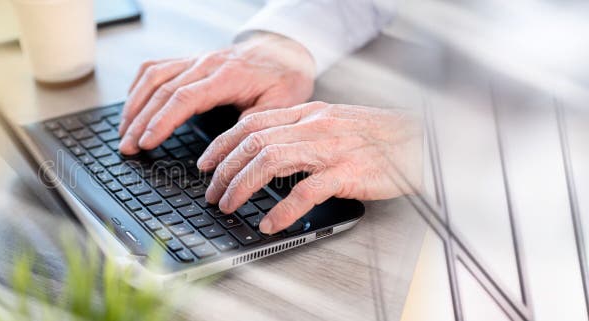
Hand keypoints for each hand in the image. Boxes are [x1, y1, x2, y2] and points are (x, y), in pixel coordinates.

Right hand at [118, 32, 315, 154]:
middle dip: (139, 120)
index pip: (184, 97)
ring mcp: (195, 60)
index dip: (162, 121)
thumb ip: (254, 124)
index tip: (146, 141)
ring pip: (153, 77)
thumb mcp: (281, 104)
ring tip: (123, 132)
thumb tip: (230, 148)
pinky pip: (155, 68)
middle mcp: (206, 64)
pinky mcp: (189, 61)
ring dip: (134, 106)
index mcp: (227, 75)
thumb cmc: (284, 79)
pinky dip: (138, 87)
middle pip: (162, 89)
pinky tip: (131, 106)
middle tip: (127, 147)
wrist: (285, 51)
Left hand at [197, 102, 421, 233]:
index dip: (222, 143)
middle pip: (253, 142)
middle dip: (224, 169)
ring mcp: (330, 148)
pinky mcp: (347, 171)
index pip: (252, 123)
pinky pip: (306, 190)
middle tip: (211, 193)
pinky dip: (282, 209)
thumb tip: (264, 152)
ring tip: (229, 206)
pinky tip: (269, 223)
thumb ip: (301, 134)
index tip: (205, 163)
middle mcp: (314, 126)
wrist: (420, 141)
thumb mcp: (333, 125)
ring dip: (242, 186)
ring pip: (270, 161)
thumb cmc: (377, 138)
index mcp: (308, 114)